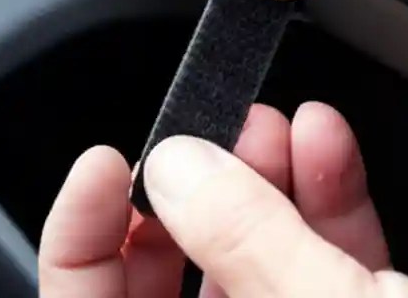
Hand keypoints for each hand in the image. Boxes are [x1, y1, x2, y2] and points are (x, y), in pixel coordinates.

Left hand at [39, 102, 407, 296]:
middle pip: (163, 296)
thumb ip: (250, 245)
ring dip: (259, 189)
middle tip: (207, 139)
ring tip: (277, 126)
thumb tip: (178, 172)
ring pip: (245, 276)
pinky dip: (321, 211)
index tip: (108, 165)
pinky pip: (315, 276)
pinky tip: (327, 154)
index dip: (79, 242)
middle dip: (187, 200)